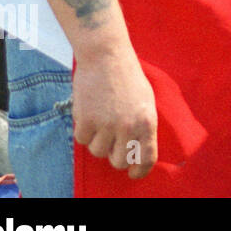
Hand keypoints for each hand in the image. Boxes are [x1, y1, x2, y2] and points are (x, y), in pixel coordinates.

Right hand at [72, 44, 157, 179]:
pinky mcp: (86, 120)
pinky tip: (90, 113)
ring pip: (98, 152)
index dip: (140, 171)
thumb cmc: (128, 77)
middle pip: (119, 161)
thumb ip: (142, 126)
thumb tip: (136, 151)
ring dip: (98, 141)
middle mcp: (128, 126)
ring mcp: (106, 124)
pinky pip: (82, 140)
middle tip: (113, 143)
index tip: (133, 173)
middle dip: (115, 156)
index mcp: (147, 121)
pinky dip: (84, 131)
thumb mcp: (145, 101)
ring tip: (102, 119)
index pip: (146, 158)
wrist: (106, 56)